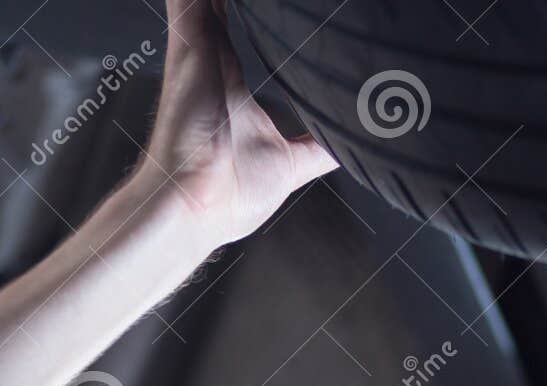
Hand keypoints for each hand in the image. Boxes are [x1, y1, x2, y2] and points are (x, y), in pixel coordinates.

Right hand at [132, 0, 337, 246]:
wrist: (196, 204)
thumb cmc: (230, 191)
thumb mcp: (293, 161)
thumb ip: (321, 144)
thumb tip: (357, 141)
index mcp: (233, 76)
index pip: (252, 23)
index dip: (270, 5)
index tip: (298, 0)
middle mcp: (213, 54)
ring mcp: (199, 44)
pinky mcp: (189, 41)